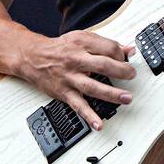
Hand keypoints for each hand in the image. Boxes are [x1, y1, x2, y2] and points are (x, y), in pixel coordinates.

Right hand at [16, 30, 136, 129]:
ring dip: (111, 94)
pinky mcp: (64, 92)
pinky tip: (99, 124)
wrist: (32, 57)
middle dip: (121, 71)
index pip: (108, 48)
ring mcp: (69, 77)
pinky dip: (89, 116)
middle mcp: (75, 60)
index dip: (121, 55)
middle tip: (132, 75)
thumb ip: (106, 44)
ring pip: (92, 87)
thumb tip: (129, 50)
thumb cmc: (60, 48)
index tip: (126, 61)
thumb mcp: (82, 38)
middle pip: (102, 65)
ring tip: (126, 98)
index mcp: (82, 44)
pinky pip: (78, 105)